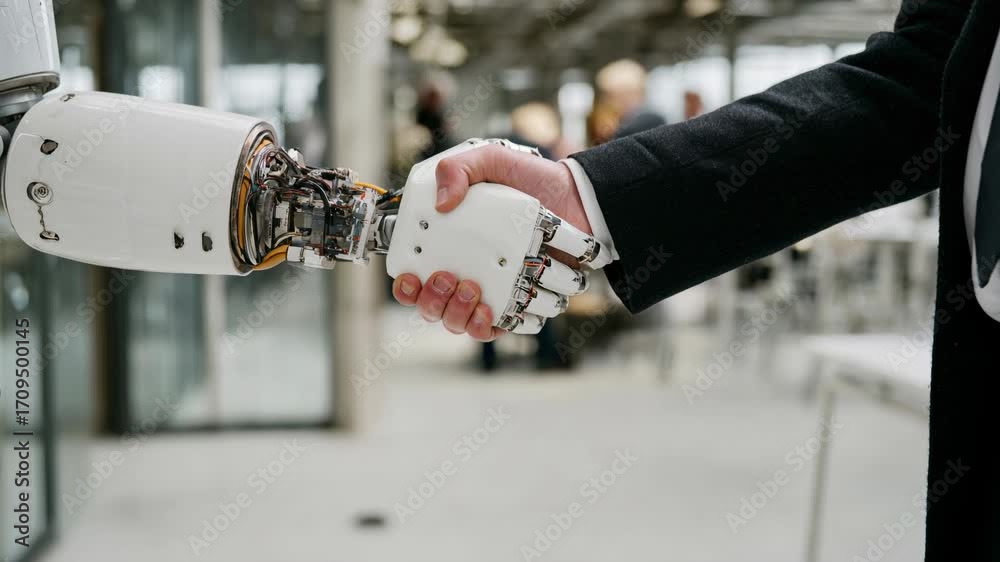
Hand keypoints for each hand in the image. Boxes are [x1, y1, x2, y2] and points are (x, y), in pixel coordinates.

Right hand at [392, 145, 590, 338]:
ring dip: (459, 316)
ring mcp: (491, 290)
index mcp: (448, 243)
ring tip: (474, 292)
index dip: (406, 286)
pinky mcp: (518, 302)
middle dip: (432, 302)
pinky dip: (491, 326)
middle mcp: (464, 271)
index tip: (412, 277)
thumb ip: (459, 168)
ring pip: (460, 323)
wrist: (578, 198)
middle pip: (432, 308)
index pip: (413, 276)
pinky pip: (498, 328)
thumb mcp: (491, 159)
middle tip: (449, 278)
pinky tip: (492, 311)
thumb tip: (441, 203)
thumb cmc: (532, 179)